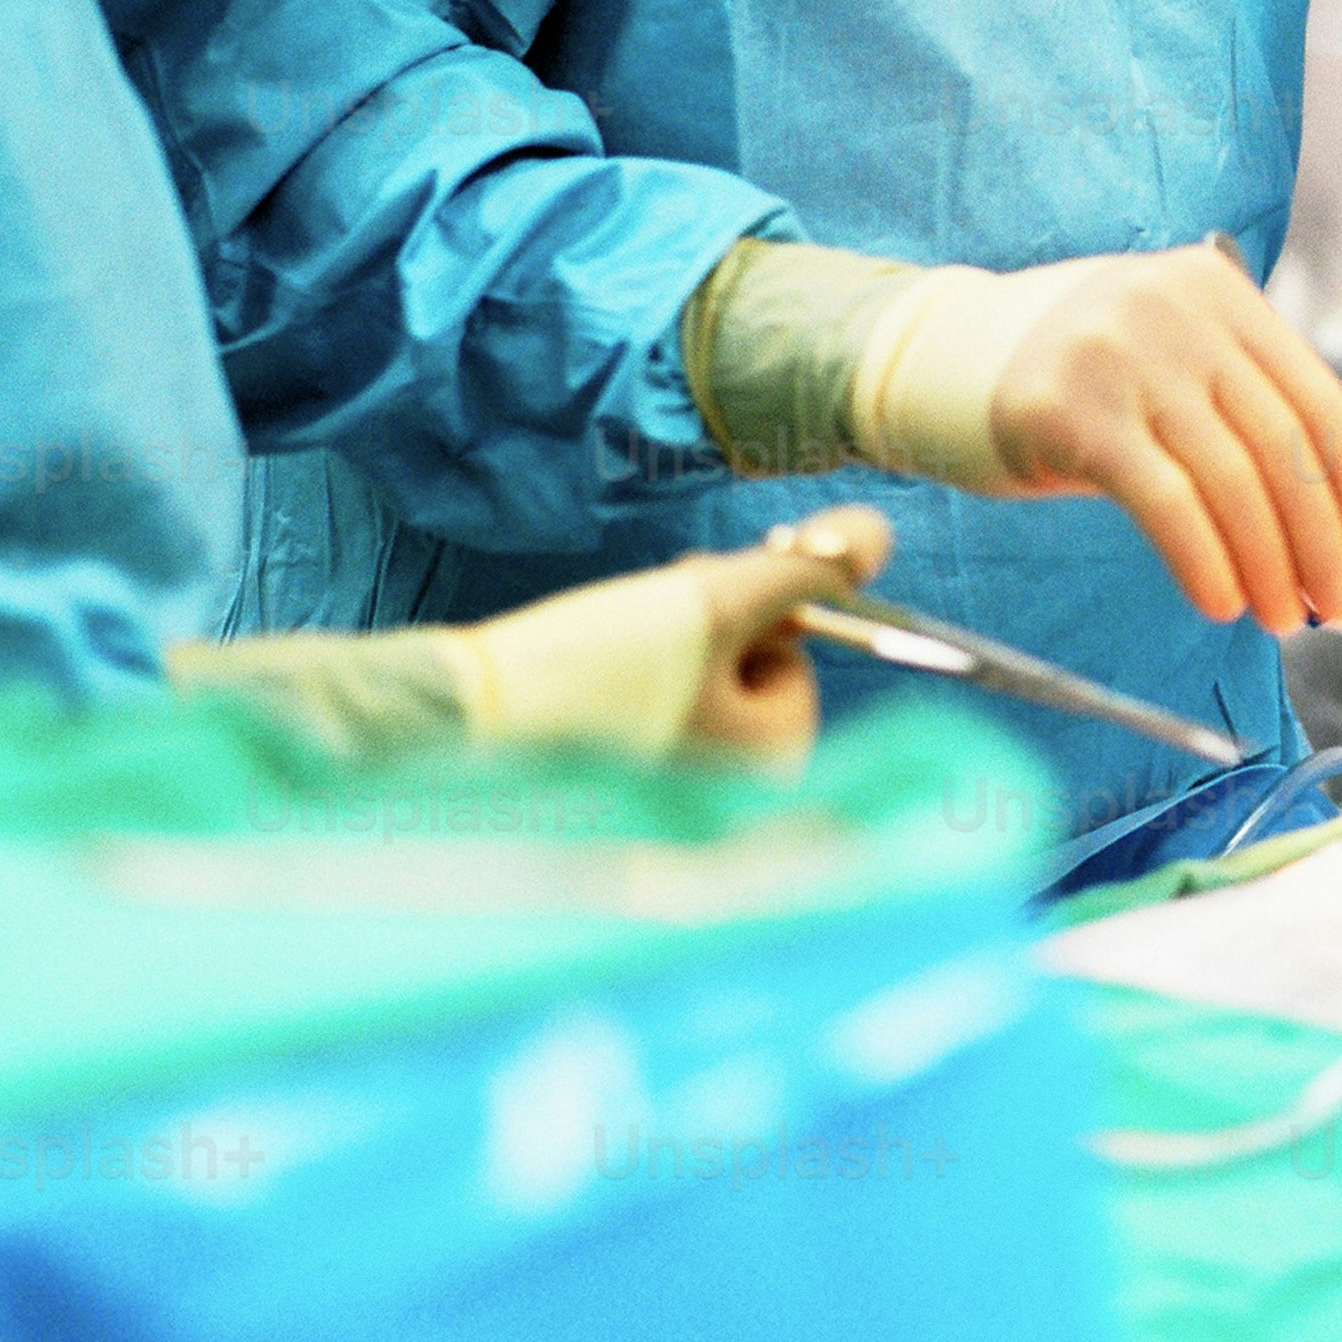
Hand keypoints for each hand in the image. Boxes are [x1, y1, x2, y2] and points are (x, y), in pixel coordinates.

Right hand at [455, 506, 891, 763]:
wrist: (462, 721)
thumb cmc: (591, 669)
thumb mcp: (710, 602)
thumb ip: (802, 567)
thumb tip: (880, 538)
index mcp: (774, 771)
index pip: (793, 659)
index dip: (743, 612)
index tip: (689, 598)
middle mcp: (738, 803)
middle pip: (747, 674)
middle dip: (704, 630)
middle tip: (643, 619)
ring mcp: (678, 803)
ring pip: (698, 688)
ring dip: (667, 648)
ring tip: (606, 648)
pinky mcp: (626, 793)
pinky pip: (655, 717)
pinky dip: (630, 683)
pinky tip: (585, 679)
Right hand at [861, 242, 1341, 634]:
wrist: (935, 355)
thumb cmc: (1068, 376)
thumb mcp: (1164, 357)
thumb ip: (1239, 408)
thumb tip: (1332, 523)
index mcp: (1217, 291)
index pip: (1316, 395)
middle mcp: (1176, 309)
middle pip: (1281, 442)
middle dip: (1322, 537)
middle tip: (1339, 605)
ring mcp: (1122, 354)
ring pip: (1230, 478)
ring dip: (1268, 563)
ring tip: (1283, 618)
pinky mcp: (1071, 411)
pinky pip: (1164, 501)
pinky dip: (1204, 560)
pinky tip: (1221, 599)